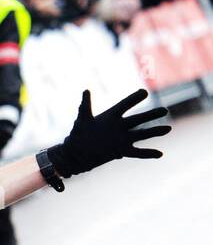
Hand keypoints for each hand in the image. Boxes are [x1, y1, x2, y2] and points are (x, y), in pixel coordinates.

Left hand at [49, 89, 170, 177]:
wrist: (76, 154)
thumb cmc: (78, 135)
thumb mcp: (82, 119)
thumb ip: (85, 106)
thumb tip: (86, 90)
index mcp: (111, 116)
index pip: (125, 105)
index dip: (134, 99)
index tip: (143, 92)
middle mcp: (120, 126)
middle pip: (139, 119)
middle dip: (151, 115)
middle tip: (164, 110)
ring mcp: (122, 138)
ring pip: (142, 134)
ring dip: (155, 132)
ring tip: (168, 129)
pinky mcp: (122, 151)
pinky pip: (137, 152)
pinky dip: (148, 153)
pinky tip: (159, 154)